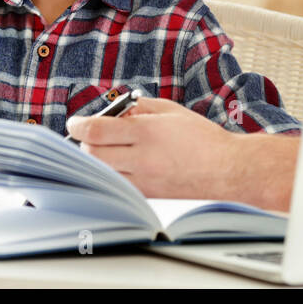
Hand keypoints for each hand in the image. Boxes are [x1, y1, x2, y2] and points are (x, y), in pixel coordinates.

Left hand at [67, 97, 239, 199]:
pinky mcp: (148, 196)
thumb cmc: (203, 138)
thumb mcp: (171, 110)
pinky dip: (112, 175)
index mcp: (147, 132)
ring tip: (105, 150)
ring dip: (96, 161)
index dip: (79, 125)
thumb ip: (139, 106)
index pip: (96, 130)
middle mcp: (142, 158)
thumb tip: (115, 109)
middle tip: (89, 136)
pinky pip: (118, 186)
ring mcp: (144, 181)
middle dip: (85, 143)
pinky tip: (120, 165)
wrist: (227, 170)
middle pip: (92, 154)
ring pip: (101, 173)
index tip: (75, 123)